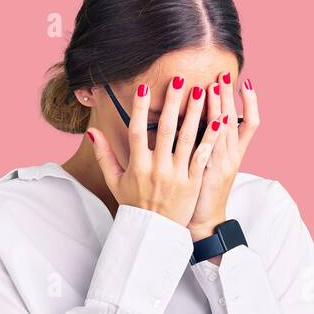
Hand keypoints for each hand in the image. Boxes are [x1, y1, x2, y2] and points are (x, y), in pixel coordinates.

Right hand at [86, 75, 223, 226]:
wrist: (154, 234)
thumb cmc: (134, 205)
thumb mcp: (115, 182)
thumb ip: (105, 155)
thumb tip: (92, 131)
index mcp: (137, 165)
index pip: (136, 130)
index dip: (139, 108)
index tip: (144, 87)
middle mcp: (157, 168)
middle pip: (165, 129)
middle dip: (172, 102)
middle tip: (179, 79)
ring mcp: (176, 175)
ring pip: (187, 139)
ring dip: (195, 113)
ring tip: (202, 91)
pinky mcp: (193, 183)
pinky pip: (203, 156)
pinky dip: (211, 138)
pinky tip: (220, 120)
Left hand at [187, 71, 259, 240]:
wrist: (201, 222)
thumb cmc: (202, 194)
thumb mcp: (210, 167)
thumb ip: (210, 145)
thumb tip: (206, 122)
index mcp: (235, 155)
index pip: (250, 124)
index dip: (251, 103)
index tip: (245, 83)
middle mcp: (232, 156)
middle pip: (235, 119)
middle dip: (230, 96)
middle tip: (224, 74)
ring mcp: (222, 164)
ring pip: (224, 129)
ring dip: (219, 105)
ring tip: (214, 84)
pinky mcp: (209, 171)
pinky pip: (211, 145)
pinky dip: (209, 128)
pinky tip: (205, 114)